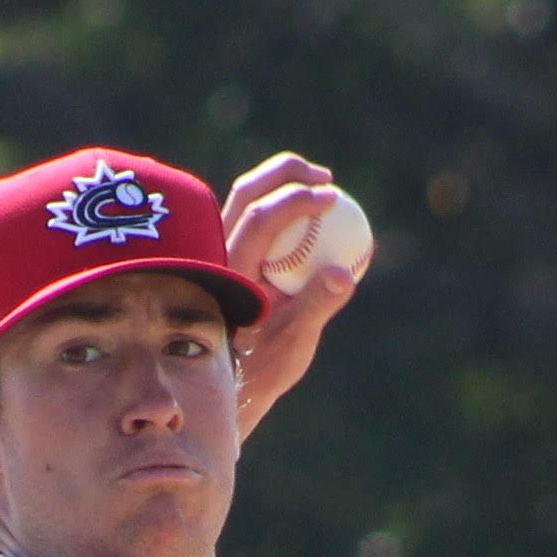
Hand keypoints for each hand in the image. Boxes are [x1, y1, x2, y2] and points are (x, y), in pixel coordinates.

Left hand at [219, 153, 368, 441]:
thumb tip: (343, 273)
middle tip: (326, 179)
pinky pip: (252, 215)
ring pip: (245, 198)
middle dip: (287, 174)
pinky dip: (280, 204)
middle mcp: (214, 254)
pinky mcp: (224, 253)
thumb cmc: (262, 368)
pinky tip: (309, 213)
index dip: (297, 199)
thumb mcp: (293, 344)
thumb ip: (317, 306)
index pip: (260, 218)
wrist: (228, 381)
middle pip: (247, 192)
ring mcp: (215, 250)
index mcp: (228, 273)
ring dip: (281, 182)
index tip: (332, 197)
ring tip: (319, 187)